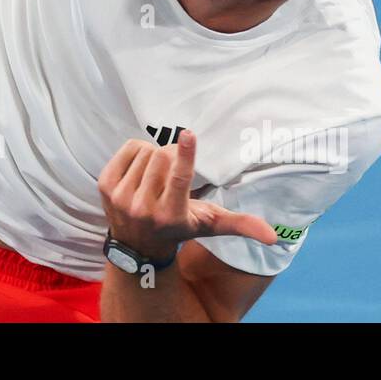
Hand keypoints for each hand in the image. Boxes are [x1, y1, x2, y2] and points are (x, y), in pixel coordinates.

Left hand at [98, 130, 279, 260]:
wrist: (136, 245)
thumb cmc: (179, 228)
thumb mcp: (209, 226)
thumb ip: (240, 226)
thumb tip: (275, 237)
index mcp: (171, 215)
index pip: (178, 179)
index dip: (185, 154)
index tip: (188, 134)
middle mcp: (143, 208)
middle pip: (162, 157)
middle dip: (172, 155)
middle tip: (173, 169)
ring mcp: (121, 198)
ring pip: (145, 151)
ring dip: (155, 155)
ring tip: (157, 174)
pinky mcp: (105, 185)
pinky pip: (128, 148)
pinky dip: (138, 151)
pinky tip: (142, 169)